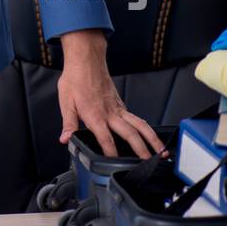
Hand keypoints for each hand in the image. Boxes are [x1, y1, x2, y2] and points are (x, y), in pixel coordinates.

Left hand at [57, 30, 168, 159]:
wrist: (86, 60)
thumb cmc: (75, 79)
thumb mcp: (66, 102)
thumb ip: (68, 123)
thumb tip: (65, 139)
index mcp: (96, 115)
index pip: (106, 139)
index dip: (111, 154)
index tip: (116, 166)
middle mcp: (111, 113)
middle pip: (131, 134)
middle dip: (141, 150)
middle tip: (149, 162)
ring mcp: (119, 108)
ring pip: (140, 125)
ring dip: (152, 139)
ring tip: (161, 151)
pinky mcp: (121, 104)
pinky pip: (136, 119)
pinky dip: (145, 129)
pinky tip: (148, 137)